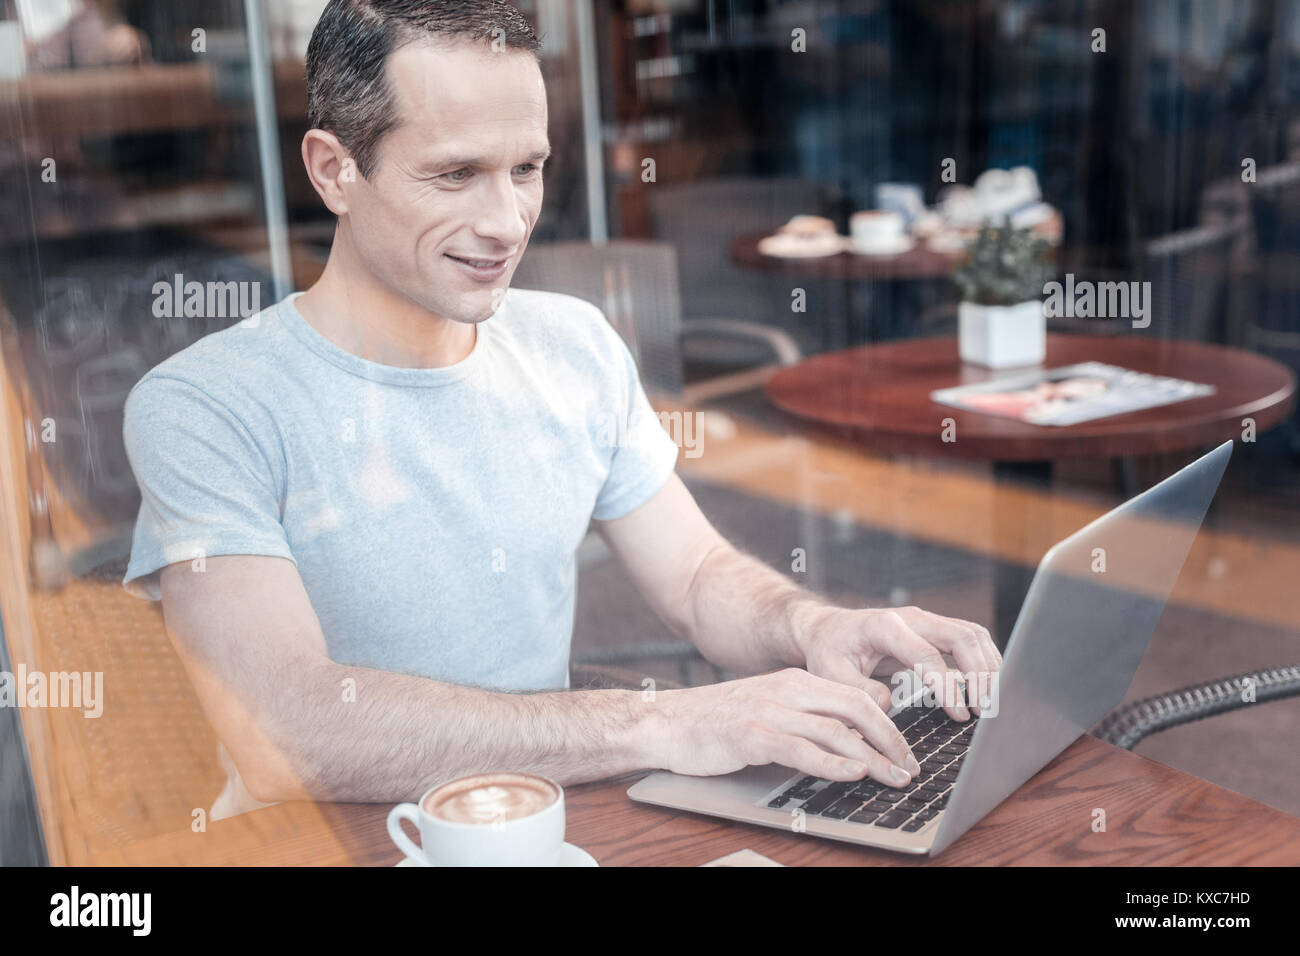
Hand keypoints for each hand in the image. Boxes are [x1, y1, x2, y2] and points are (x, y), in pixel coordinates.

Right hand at [647, 668, 921, 785]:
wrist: (665, 721)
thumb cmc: (715, 722)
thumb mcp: (767, 710)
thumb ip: (803, 721)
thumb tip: (848, 747)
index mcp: (794, 681)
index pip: (856, 697)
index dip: (889, 724)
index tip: (907, 751)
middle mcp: (786, 690)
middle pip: (856, 709)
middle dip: (891, 739)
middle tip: (911, 767)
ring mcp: (769, 711)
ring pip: (835, 731)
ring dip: (872, 757)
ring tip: (894, 777)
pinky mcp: (751, 735)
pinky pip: (801, 749)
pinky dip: (832, 763)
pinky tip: (853, 774)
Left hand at [798, 605, 1001, 720]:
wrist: (828, 630)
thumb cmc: (829, 652)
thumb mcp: (831, 675)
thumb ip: (859, 691)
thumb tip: (889, 705)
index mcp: (885, 627)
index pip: (928, 655)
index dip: (948, 686)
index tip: (961, 715)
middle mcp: (911, 618)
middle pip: (962, 637)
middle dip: (981, 674)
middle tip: (987, 711)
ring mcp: (926, 621)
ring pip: (973, 635)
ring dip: (989, 667)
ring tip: (993, 703)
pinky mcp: (934, 630)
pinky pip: (969, 640)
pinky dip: (984, 661)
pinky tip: (988, 688)